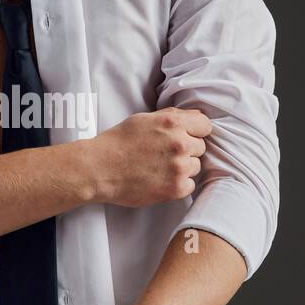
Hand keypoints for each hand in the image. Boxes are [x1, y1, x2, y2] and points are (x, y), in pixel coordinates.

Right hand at [91, 106, 212, 206]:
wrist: (99, 169)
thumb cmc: (118, 142)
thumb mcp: (144, 119)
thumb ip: (172, 116)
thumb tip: (195, 118)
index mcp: (173, 123)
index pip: (205, 125)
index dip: (195, 131)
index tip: (185, 137)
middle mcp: (180, 143)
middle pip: (200, 147)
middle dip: (186, 150)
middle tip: (164, 154)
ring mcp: (179, 167)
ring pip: (195, 167)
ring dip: (182, 168)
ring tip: (159, 167)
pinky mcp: (176, 188)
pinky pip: (190, 185)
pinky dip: (178, 185)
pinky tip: (160, 180)